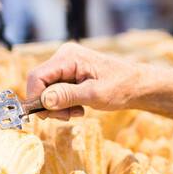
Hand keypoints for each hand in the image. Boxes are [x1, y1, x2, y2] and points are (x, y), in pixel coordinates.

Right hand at [25, 43, 143, 118]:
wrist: (137, 86)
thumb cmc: (121, 87)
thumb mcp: (95, 94)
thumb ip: (68, 96)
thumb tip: (43, 100)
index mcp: (68, 57)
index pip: (37, 76)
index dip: (35, 98)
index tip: (45, 116)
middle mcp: (64, 57)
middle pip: (40, 84)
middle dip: (49, 104)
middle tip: (67, 117)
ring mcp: (66, 65)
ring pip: (47, 90)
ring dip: (58, 106)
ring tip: (77, 112)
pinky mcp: (69, 74)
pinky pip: (56, 91)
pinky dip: (64, 104)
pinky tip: (79, 108)